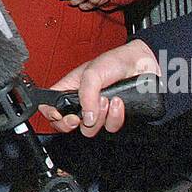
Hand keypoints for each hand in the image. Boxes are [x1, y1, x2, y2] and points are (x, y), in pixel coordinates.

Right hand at [39, 40, 160, 136]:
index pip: (50, 106)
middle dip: (76, 121)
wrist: (141, 65)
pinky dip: (115, 116)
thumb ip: (85, 94)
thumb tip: (86, 117)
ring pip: (90, 129)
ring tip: (108, 99)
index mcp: (70, 88)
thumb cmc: (115, 61)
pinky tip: (118, 103)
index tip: (60, 115)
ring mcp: (97, 112)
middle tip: (81, 116)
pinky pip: (110, 128)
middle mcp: (82, 103)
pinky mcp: (113, 118)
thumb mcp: (93, 72)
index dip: (51, 114)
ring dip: (100, 116)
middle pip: (67, 125)